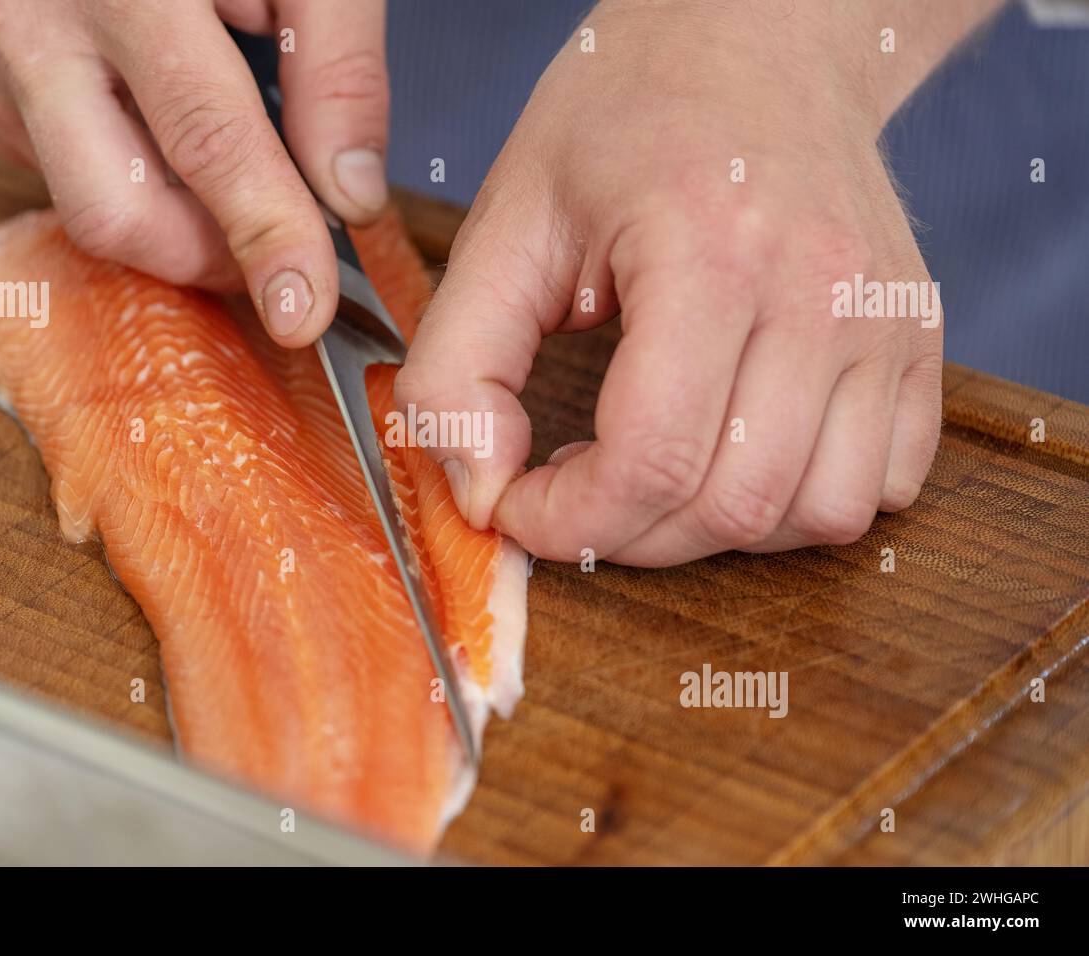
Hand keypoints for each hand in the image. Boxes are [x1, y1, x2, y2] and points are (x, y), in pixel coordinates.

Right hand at [0, 0, 389, 345]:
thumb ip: (339, 71)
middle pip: (118, 212)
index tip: (304, 307)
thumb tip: (347, 198)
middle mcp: (38, 26)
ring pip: (88, 213)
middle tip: (282, 244)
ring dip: (179, 227)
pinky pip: (65, 184)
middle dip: (211, 257)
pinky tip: (172, 142)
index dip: (264, 235)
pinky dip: (139, 191)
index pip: (207, 141)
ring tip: (237, 173)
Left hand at [397, 0, 997, 565]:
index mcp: (710, 251)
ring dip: (717, 532)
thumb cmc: (626, 115)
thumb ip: (461, 363)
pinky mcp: (918, 336)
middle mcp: (822, 291)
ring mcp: (886, 319)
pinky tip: (738, 452)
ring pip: (819, 516)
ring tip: (655, 471)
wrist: (758, 40)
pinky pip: (885, 486)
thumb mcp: (507, 220)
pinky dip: (802, 506)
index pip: (650, 460)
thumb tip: (479, 489)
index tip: (517, 504)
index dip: (567, 519)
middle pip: (732, 506)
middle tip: (572, 492)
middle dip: (628, 536)